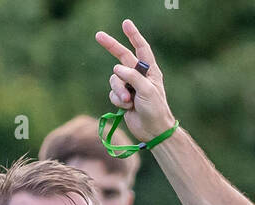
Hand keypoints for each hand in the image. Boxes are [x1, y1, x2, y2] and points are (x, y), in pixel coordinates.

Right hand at [95, 20, 174, 143]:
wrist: (153, 132)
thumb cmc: (155, 110)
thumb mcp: (147, 90)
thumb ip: (132, 77)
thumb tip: (116, 68)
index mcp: (150, 71)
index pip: (141, 49)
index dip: (134, 36)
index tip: (125, 24)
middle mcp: (138, 76)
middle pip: (122, 56)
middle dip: (111, 46)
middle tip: (98, 35)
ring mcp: (129, 87)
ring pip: (114, 79)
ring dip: (119, 90)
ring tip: (128, 102)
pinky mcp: (122, 98)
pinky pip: (113, 93)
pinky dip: (117, 100)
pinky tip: (127, 108)